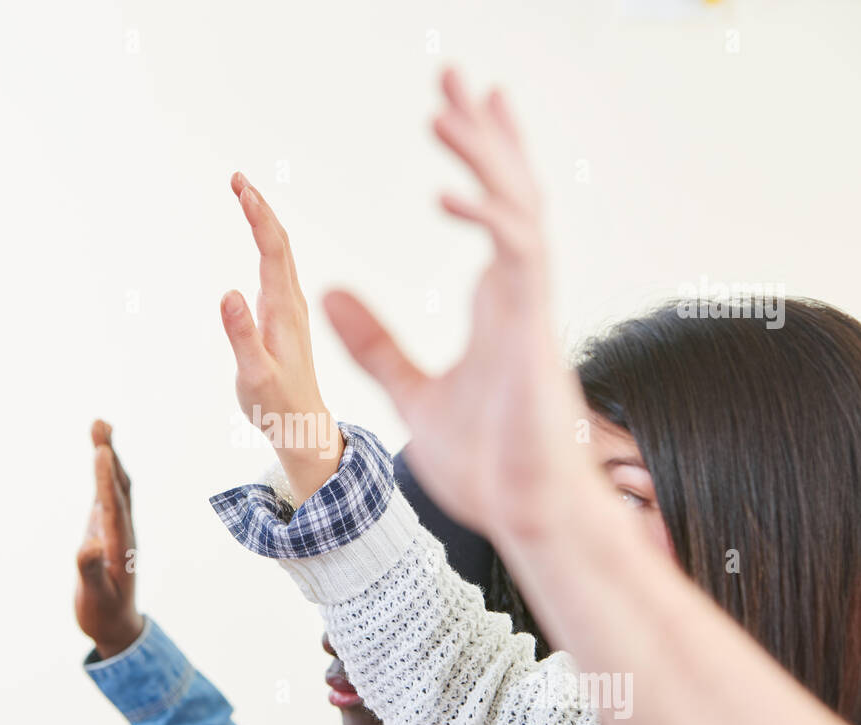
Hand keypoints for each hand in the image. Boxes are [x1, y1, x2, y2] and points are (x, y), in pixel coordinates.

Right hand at [74, 420, 143, 657]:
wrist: (117, 626)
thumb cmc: (104, 614)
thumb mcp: (96, 597)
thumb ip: (91, 571)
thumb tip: (89, 545)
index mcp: (119, 545)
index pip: (113, 505)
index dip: (106, 478)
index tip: (101, 450)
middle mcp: (121, 531)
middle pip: (118, 485)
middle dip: (109, 454)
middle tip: (100, 422)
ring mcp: (115, 528)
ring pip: (115, 486)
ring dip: (108, 456)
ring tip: (100, 425)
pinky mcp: (107, 530)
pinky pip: (108, 494)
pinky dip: (103, 471)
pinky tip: (99, 456)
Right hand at [219, 172, 344, 501]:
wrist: (302, 426)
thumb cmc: (276, 405)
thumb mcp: (254, 375)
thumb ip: (241, 336)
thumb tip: (228, 293)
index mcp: (283, 310)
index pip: (272, 250)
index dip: (257, 216)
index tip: (240, 186)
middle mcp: (291, 302)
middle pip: (279, 243)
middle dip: (259, 207)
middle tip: (237, 177)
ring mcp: (289, 308)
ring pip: (280, 253)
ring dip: (263, 221)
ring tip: (244, 195)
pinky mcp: (284, 317)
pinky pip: (277, 268)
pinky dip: (265, 243)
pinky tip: (258, 238)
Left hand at [323, 68, 593, 542]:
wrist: (521, 513)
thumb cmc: (486, 462)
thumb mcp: (410, 390)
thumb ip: (373, 340)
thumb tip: (327, 294)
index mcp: (498, 304)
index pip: (491, 213)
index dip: (477, 162)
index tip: (457, 114)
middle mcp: (519, 295)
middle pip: (507, 193)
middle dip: (484, 132)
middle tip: (455, 74)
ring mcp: (530, 308)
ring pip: (516, 206)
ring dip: (484, 152)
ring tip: (451, 99)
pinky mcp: (533, 331)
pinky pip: (516, 256)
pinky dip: (486, 218)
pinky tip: (446, 191)